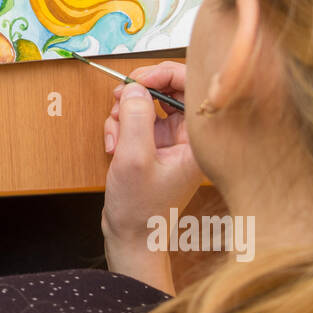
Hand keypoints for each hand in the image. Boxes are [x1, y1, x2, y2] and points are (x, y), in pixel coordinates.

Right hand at [101, 61, 202, 250]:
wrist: (132, 238)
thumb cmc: (141, 209)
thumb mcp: (134, 159)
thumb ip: (135, 118)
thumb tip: (134, 87)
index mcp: (197, 140)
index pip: (190, 85)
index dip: (161, 74)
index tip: (136, 80)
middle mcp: (188, 137)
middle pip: (166, 90)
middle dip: (137, 94)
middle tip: (118, 100)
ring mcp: (172, 141)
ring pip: (147, 104)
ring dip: (124, 113)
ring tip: (115, 135)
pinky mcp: (156, 146)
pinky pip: (136, 121)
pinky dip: (121, 127)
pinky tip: (114, 146)